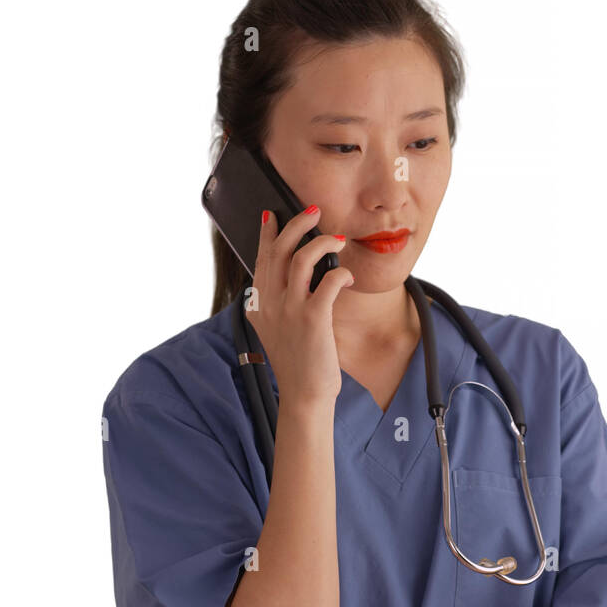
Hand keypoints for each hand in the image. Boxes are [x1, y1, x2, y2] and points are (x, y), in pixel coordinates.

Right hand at [245, 205, 353, 407]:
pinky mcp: (312, 319)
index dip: (266, 233)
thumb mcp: (276, 329)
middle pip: (279, 250)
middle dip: (296, 224)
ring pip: (300, 258)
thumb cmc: (297, 361)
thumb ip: (276, 303)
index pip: (261, 258)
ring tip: (338, 239)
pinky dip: (340, 273)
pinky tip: (348, 276)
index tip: (272, 214)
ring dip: (322, 242)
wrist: (304, 394)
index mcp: (258, 304)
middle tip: (313, 211)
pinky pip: (327, 282)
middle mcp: (270, 303)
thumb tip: (288, 275)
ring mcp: (289, 310)